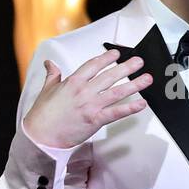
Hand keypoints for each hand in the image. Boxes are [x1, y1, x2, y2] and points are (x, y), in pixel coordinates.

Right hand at [22, 49, 151, 148]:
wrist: (41, 136)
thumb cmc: (42, 115)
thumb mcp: (46, 90)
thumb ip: (52, 75)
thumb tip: (50, 63)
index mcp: (72, 82)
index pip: (93, 65)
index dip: (107, 58)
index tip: (116, 53)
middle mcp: (84, 91)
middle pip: (110, 76)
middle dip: (127, 67)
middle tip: (139, 61)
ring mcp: (91, 105)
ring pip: (117, 92)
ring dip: (134, 85)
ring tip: (147, 78)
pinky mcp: (95, 120)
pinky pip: (117, 112)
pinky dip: (131, 108)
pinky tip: (142, 103)